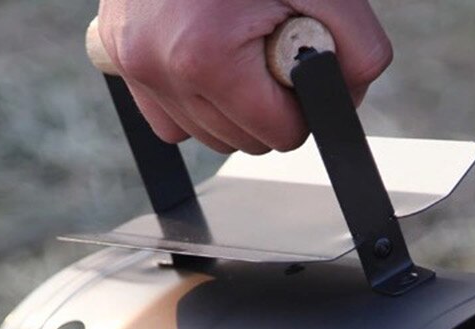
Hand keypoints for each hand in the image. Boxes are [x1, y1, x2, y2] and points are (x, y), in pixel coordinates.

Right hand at [96, 0, 391, 153]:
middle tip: (270, 42)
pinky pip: (172, 120)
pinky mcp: (118, 59)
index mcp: (206, 54)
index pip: (281, 132)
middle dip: (270, 104)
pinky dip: (196, 100)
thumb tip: (346, 103)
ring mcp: (133, 65)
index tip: (299, 60)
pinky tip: (208, 56)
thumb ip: (356, 48)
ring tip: (239, 41)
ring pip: (211, 136)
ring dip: (236, 105)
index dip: (303, 102)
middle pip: (247, 141)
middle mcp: (159, 66)